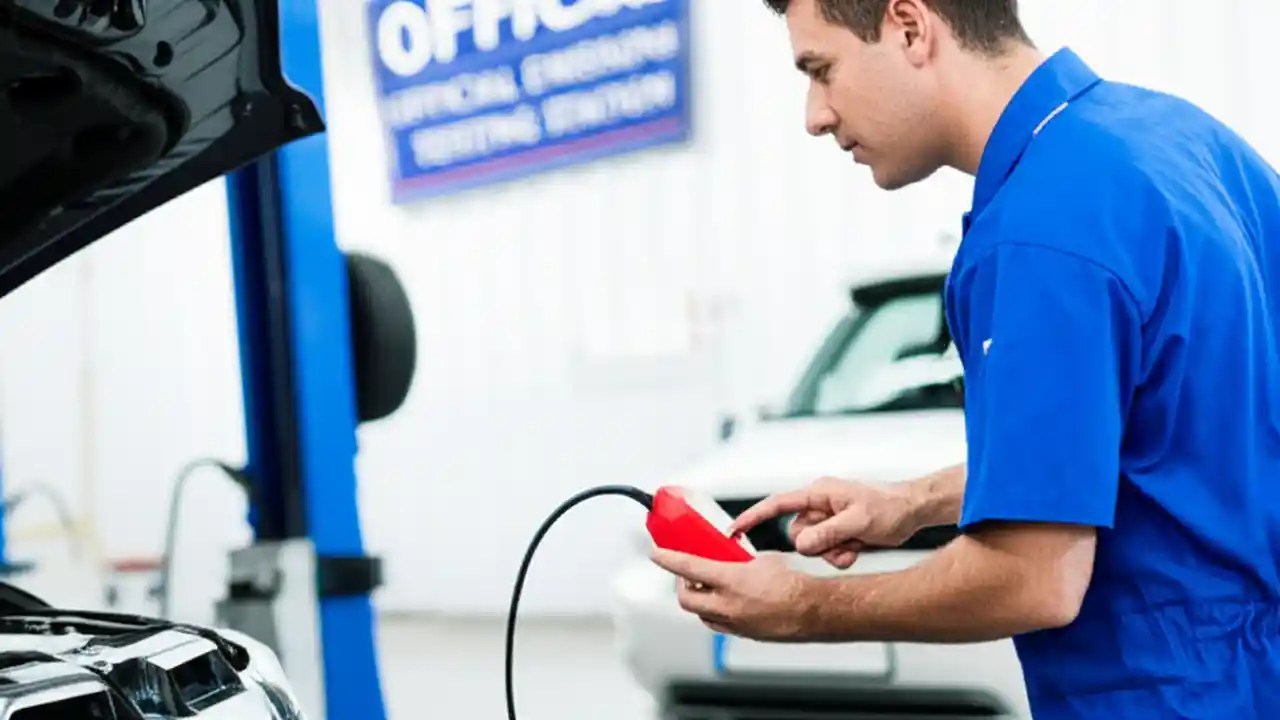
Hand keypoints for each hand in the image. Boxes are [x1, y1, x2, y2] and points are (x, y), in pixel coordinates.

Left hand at [650, 549, 817, 641]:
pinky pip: (717, 623)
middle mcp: (728, 605)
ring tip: (705, 586)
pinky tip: (723, 602)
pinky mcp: (742, 634)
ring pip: (700, 613)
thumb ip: (739, 559)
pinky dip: (713, 611)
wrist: (813, 610)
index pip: (688, 567)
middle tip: (685, 573)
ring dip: (697, 599)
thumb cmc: (794, 584)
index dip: (667, 559)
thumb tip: (731, 555)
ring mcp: (733, 623)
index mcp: (731, 580)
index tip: (656, 553)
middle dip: (680, 584)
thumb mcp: (761, 559)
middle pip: (685, 597)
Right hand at [728, 477, 920, 569]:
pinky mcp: (837, 532)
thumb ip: (826, 533)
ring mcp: (828, 519)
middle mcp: (819, 505)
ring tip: (855, 546)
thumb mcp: (858, 521)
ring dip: (831, 553)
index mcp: (818, 494)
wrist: (913, 511)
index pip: (776, 504)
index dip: (753, 517)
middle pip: (796, 534)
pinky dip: (840, 556)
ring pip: (811, 547)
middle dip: (816, 546)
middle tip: (843, 545)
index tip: (733, 531)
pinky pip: (826, 551)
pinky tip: (858, 549)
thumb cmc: (889, 507)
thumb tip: (800, 546)